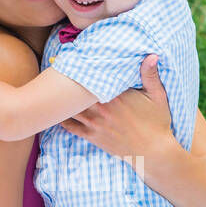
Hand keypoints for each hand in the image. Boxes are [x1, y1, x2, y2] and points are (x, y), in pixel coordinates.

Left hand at [59, 55, 176, 164]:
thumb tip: (152, 54)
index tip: (72, 57)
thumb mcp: (158, 96)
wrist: (153, 152)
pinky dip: (61, 119)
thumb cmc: (157, 122)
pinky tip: (54, 112)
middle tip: (52, 68)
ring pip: (70, 108)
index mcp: (116, 95)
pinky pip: (71, 127)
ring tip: (47, 88)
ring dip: (60, 99)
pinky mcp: (93, 136)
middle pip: (76, 91)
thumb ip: (151, 75)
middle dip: (66, 80)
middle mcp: (101, 108)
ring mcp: (95, 123)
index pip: (93, 76)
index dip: (81, 66)